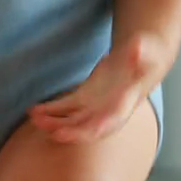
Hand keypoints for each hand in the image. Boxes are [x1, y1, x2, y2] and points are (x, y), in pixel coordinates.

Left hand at [28, 35, 161, 143]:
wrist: (141, 60)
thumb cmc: (146, 55)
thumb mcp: (146, 51)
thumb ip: (140, 52)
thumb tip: (137, 47)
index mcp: (122, 106)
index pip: (104, 124)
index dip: (84, 131)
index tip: (64, 134)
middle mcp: (107, 112)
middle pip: (84, 129)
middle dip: (64, 130)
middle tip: (43, 127)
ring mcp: (93, 107)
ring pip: (71, 121)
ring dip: (52, 122)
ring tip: (33, 116)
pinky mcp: (83, 99)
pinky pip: (65, 109)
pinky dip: (49, 111)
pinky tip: (33, 109)